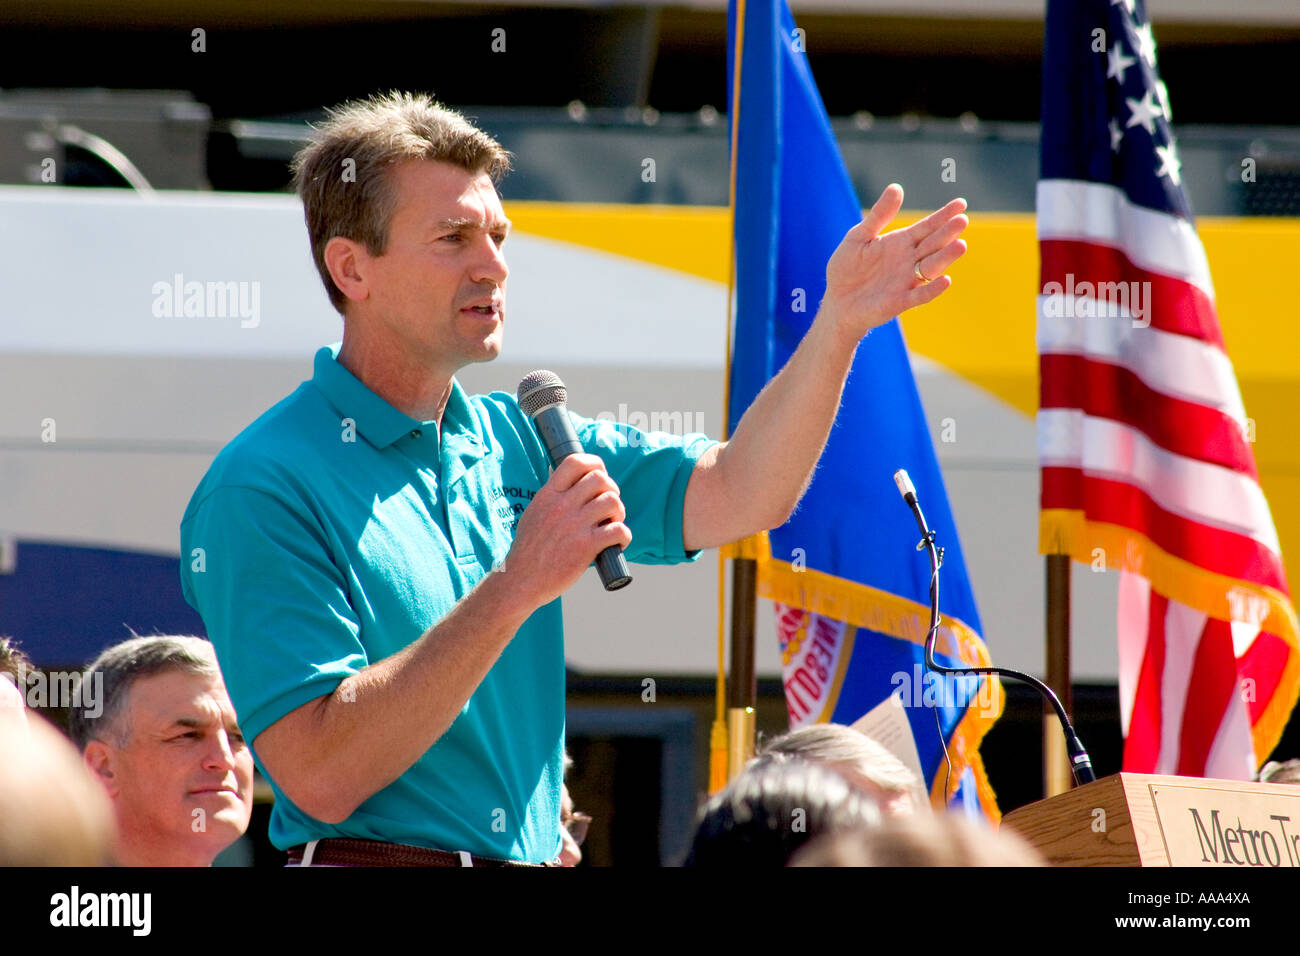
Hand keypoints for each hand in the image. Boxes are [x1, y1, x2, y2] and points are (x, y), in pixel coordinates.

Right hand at [503, 453, 630, 607]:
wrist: (521, 581)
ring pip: (612, 502)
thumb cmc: (529, 550)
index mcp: (548, 495)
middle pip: (600, 479)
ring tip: (612, 524)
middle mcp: (561, 506)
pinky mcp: (585, 547)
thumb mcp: (534, 513)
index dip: (595, 464)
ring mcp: (574, 526)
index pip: (575, 462)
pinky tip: (616, 543)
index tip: (600, 477)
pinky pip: (618, 530)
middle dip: (611, 490)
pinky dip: (624, 536)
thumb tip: (566, 477)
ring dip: (619, 512)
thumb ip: (551, 496)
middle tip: (608, 507)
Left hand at [821, 184, 967, 339]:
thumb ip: (879, 215)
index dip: (943, 215)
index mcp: (900, 242)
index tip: (961, 203)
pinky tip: (945, 280)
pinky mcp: (899, 302)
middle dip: (947, 233)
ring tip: (960, 245)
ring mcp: (906, 281)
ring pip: (931, 268)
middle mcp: (909, 260)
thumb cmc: (847, 268)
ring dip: (945, 258)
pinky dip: (932, 289)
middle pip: (933, 244)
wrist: (836, 301)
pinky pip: (919, 296)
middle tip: (961, 221)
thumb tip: (897, 187)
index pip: (927, 226)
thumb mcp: (859, 236)